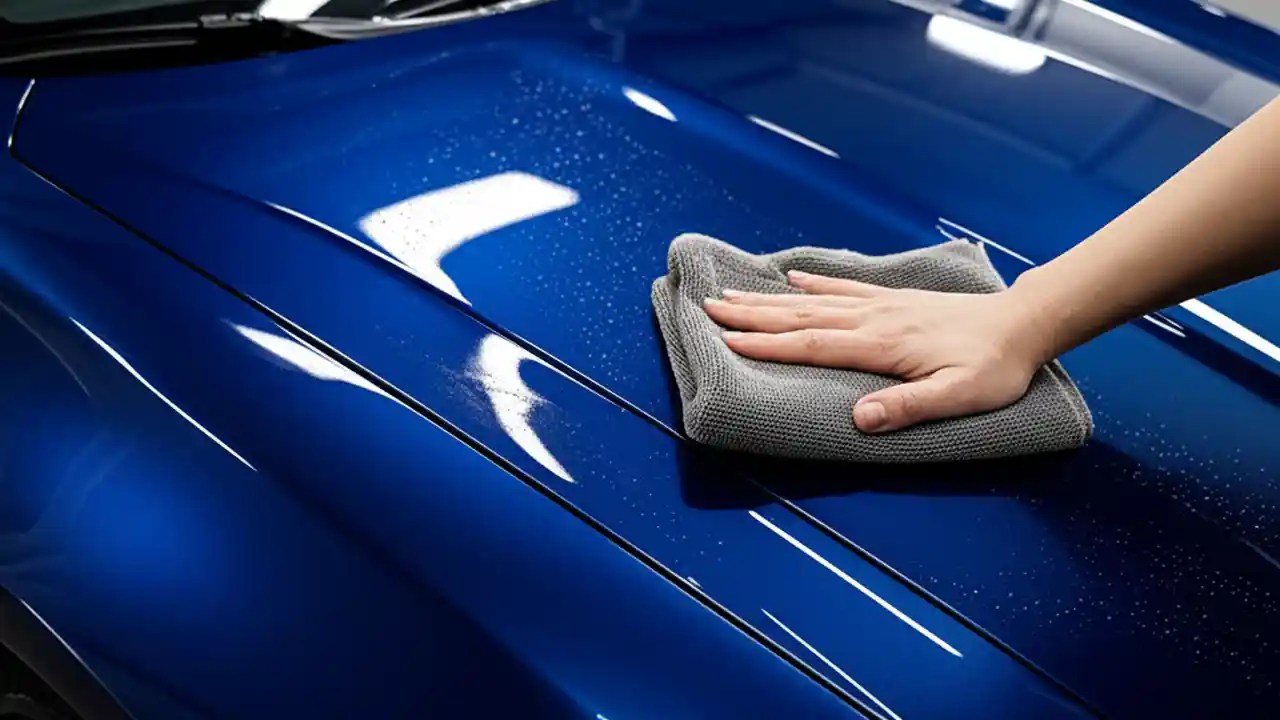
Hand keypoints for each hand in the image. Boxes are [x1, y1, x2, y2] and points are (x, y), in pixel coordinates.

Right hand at [704, 270, 1052, 432]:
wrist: (1024, 324)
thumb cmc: (995, 368)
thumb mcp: (959, 397)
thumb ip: (908, 406)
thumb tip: (859, 419)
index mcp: (882, 344)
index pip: (812, 343)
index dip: (767, 344)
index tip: (726, 340)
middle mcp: (873, 319)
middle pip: (800, 315)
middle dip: (753, 314)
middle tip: (709, 307)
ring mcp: (882, 305)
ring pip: (814, 299)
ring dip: (770, 298)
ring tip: (733, 293)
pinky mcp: (894, 299)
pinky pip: (844, 286)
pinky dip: (814, 281)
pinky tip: (793, 276)